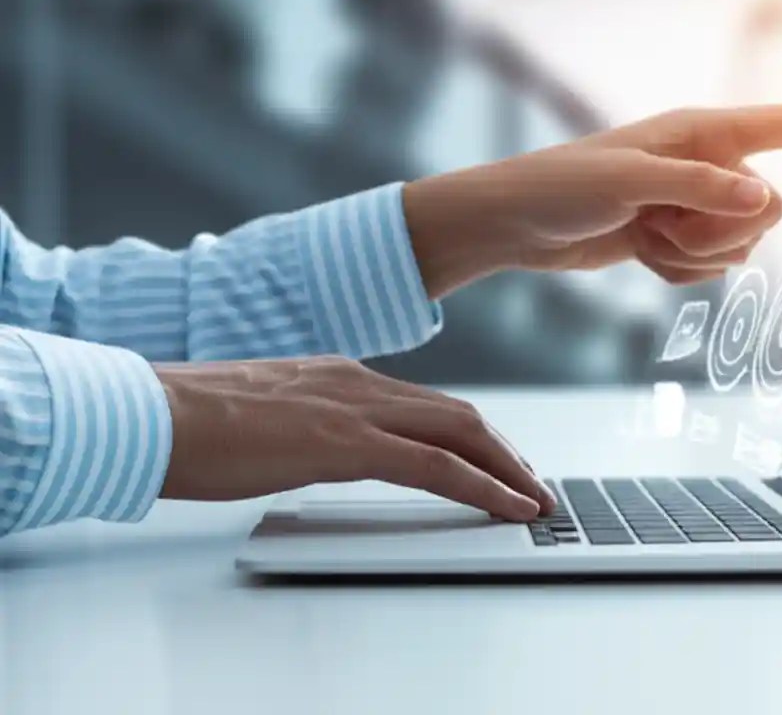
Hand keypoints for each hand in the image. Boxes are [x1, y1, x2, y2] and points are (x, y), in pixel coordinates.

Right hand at [156, 356, 554, 520]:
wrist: (147, 414)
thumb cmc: (190, 423)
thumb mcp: (266, 419)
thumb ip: (308, 427)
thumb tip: (325, 448)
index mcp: (340, 376)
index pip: (427, 406)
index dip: (473, 435)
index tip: (498, 460)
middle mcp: (359, 383)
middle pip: (459, 415)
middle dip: (504, 451)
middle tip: (533, 482)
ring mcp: (355, 408)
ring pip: (459, 433)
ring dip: (506, 468)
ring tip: (533, 499)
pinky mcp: (346, 441)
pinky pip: (434, 465)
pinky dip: (480, 485)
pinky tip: (505, 506)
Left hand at [403, 105, 781, 295]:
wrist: (517, 224)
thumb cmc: (561, 187)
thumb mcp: (626, 184)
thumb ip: (698, 189)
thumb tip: (764, 200)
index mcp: (704, 132)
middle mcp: (710, 164)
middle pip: (772, 211)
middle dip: (721, 234)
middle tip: (661, 224)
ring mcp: (695, 204)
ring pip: (742, 248)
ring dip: (691, 257)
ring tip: (640, 234)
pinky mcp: (680, 237)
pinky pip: (711, 271)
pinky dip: (676, 272)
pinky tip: (637, 251)